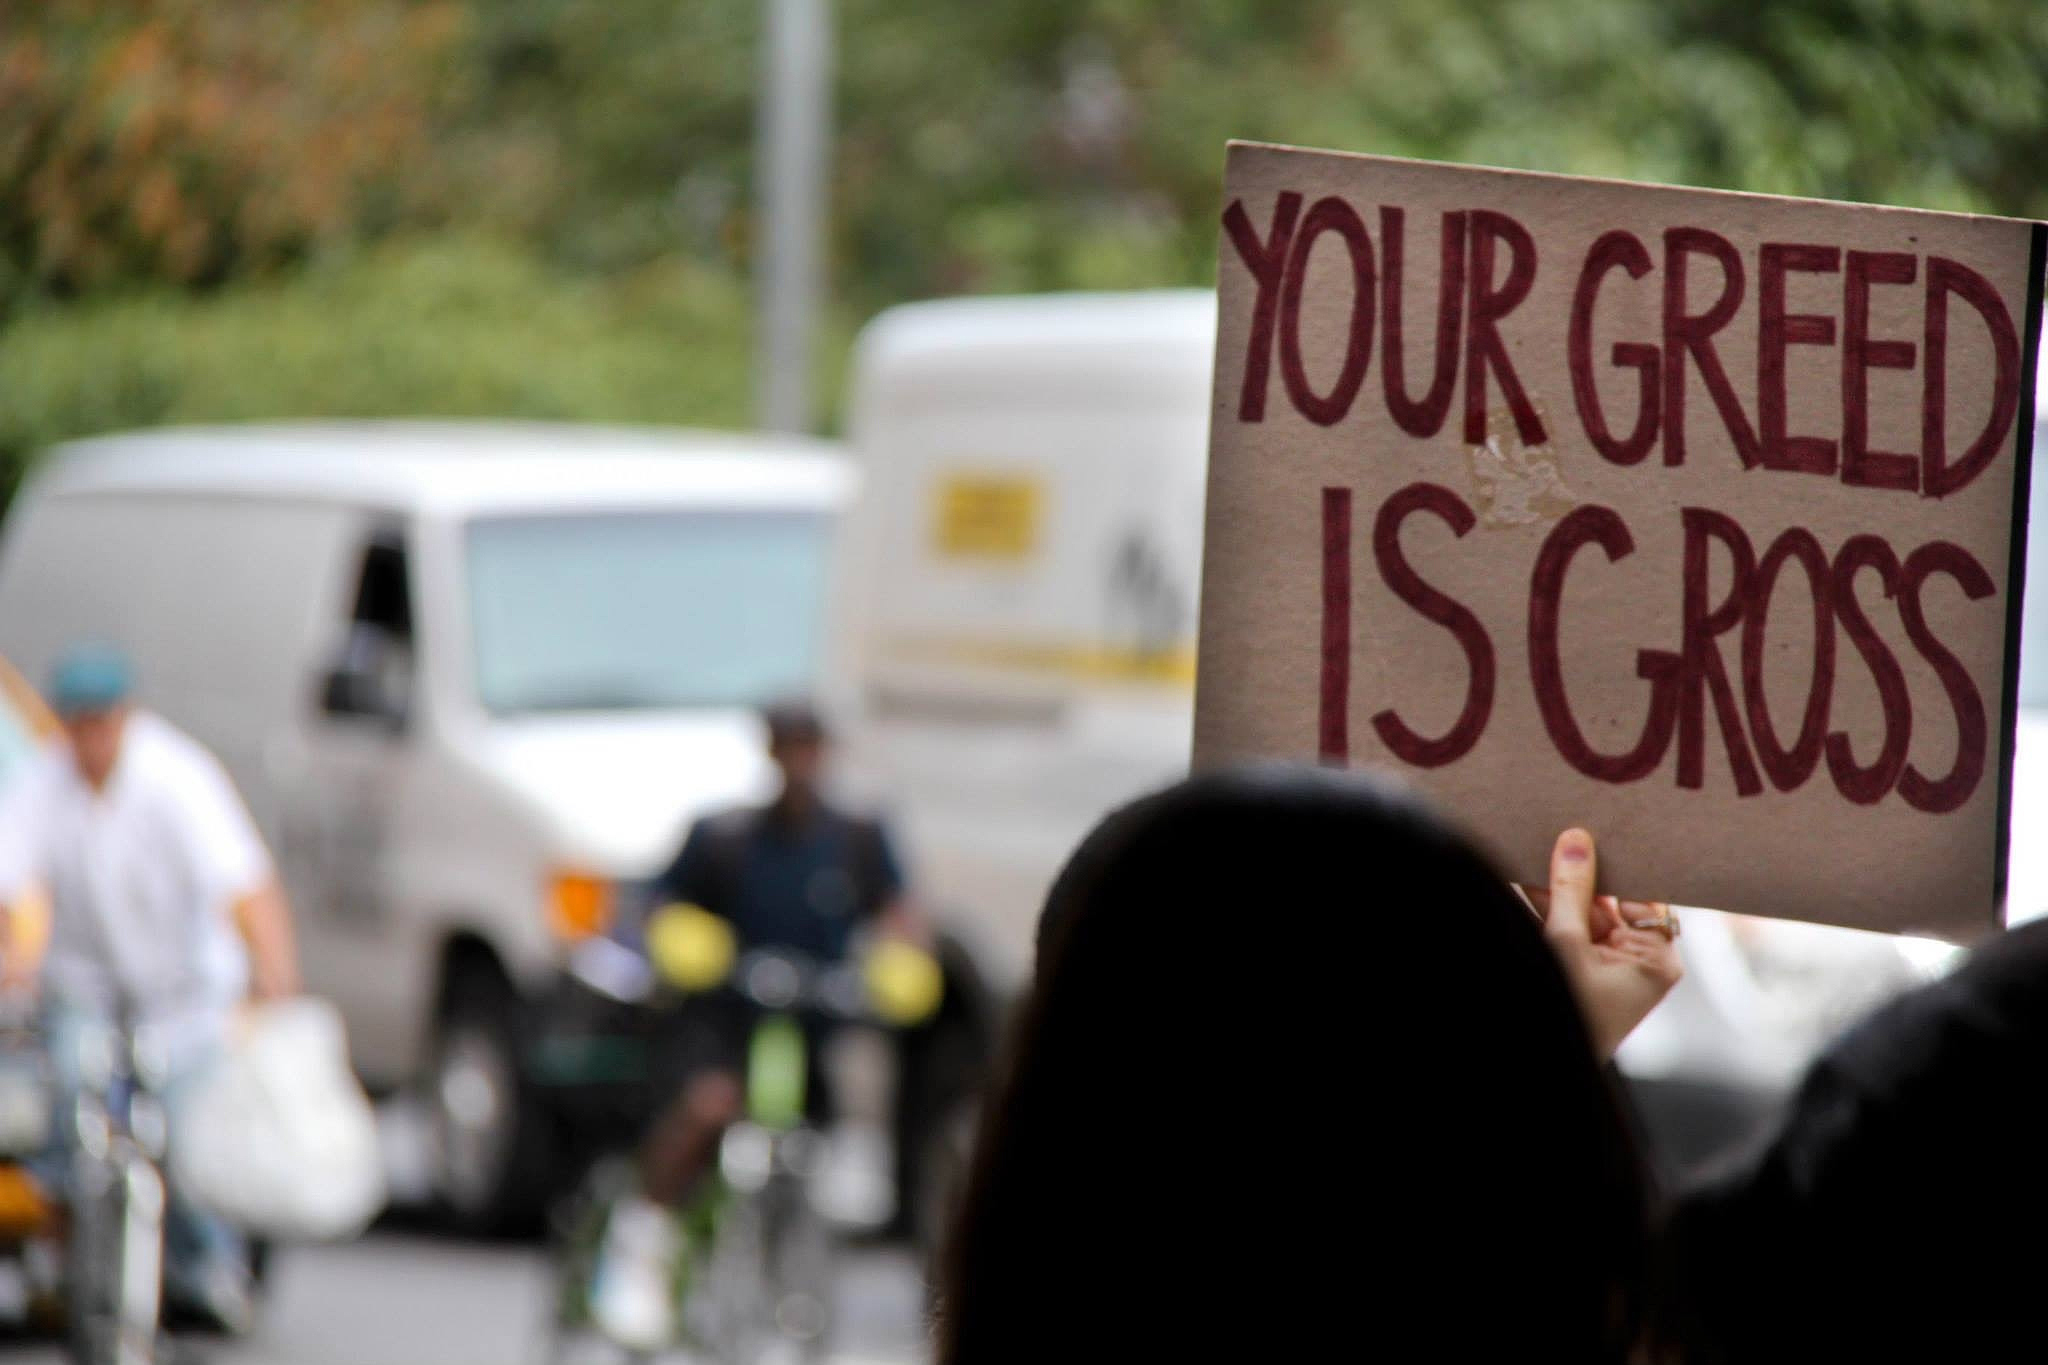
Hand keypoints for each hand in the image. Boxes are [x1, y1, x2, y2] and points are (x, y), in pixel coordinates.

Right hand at [1528, 828, 1681, 1057]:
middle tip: (1555, 832)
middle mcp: (1635, 963)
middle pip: (1607, 902)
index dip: (1616, 865)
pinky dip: (1539, 911)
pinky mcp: (1572, 973)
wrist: (1535, 1069)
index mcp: (1657, 960)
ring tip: (1527, 849)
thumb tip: (1576, 840)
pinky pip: (1559, 931)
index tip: (1592, 830)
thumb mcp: (1565, 943)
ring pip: (1577, 915)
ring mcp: (1602, 969)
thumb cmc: (1566, 1014)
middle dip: (1576, 874)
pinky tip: (1517, 881)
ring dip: (1550, 890)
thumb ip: (1570, 889)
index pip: (1641, 895)